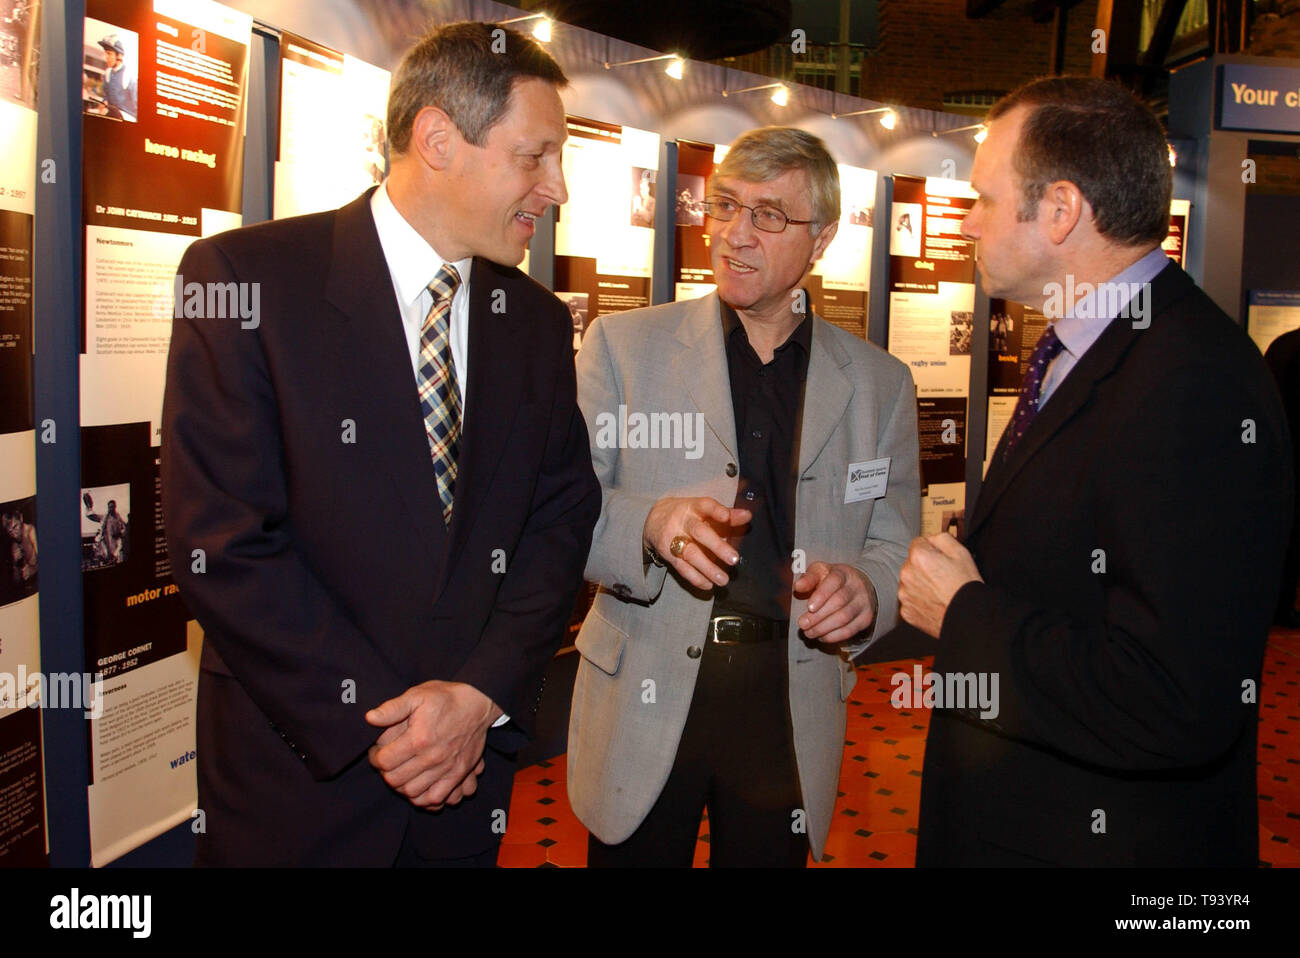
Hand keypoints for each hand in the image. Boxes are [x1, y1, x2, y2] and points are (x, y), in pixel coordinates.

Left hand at [365, 680, 501, 809]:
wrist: (478, 702)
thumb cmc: (445, 698)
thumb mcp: (417, 695)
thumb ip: (392, 708)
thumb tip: (369, 718)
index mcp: (419, 738)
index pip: (384, 762)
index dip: (375, 757)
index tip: (377, 752)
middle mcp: (432, 757)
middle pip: (395, 780)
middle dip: (386, 772)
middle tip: (388, 762)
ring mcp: (447, 768)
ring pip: (412, 793)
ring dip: (402, 786)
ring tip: (402, 773)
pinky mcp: (458, 774)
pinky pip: (436, 799)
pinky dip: (424, 798)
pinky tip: (419, 786)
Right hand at [643, 496, 750, 590]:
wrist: (653, 519)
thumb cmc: (687, 515)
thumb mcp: (703, 510)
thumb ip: (727, 515)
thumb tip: (748, 516)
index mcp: (693, 507)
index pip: (705, 506)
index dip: (716, 510)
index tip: (726, 517)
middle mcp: (683, 522)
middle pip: (699, 532)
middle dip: (717, 546)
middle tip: (734, 559)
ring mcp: (673, 539)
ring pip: (691, 554)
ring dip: (708, 568)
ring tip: (723, 579)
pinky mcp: (668, 555)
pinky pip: (682, 568)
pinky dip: (696, 578)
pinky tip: (709, 584)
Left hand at [793, 562, 877, 642]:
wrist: (858, 586)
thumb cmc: (831, 580)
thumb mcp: (820, 573)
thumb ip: (808, 578)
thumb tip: (798, 586)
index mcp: (843, 573)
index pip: (834, 581)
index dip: (821, 595)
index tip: (809, 607)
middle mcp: (856, 586)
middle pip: (839, 602)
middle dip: (818, 616)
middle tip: (802, 624)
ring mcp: (863, 603)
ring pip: (844, 618)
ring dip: (823, 628)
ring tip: (809, 632)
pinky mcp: (866, 618)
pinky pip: (849, 630)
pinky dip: (832, 636)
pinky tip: (821, 636)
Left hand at [898, 533, 982, 637]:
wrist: (968, 618)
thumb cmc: (965, 586)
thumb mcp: (961, 552)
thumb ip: (942, 538)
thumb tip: (931, 538)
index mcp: (918, 557)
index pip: (918, 543)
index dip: (933, 550)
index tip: (942, 559)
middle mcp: (906, 574)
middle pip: (912, 563)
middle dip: (924, 566)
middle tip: (943, 576)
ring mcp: (905, 594)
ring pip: (910, 582)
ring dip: (920, 583)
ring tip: (939, 591)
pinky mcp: (907, 611)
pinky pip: (910, 600)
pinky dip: (919, 600)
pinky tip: (934, 602)